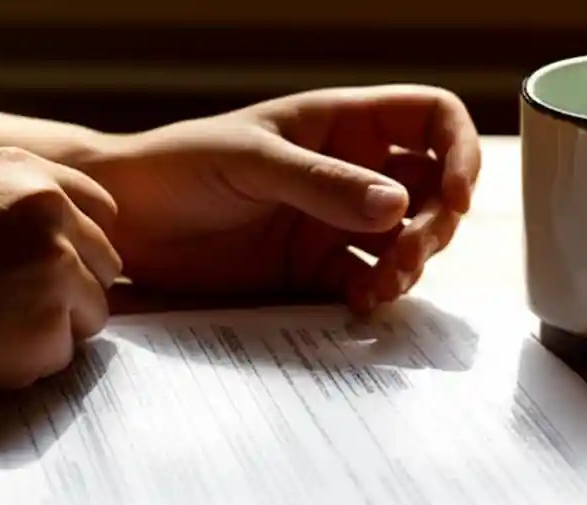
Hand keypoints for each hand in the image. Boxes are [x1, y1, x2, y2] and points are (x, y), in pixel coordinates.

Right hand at [0, 147, 120, 407]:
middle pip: (105, 262)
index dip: (79, 245)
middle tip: (8, 309)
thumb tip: (56, 211)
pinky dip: (32, 362)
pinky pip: (66, 352)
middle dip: (72, 290)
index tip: (50, 267)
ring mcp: (56, 262)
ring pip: (93, 310)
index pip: (100, 208)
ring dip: (54, 328)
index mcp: (22, 171)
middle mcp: (48, 206)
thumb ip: (4, 198)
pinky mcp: (53, 319)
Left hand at [84, 84, 479, 312]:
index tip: (458, 196)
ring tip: (378, 287)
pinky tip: (357, 304)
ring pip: (407, 242)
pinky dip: (375, 295)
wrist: (126, 223)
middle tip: (407, 255)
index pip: (430, 119)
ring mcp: (334, 224)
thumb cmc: (177, 167)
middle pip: (433, 190)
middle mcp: (348, 172)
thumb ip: (322, 185)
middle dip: (437, 224)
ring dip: (409, 265)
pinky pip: (367, 282)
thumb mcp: (251, 163)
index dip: (459, 152)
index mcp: (340, 125)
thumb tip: (399, 206)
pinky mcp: (313, 271)